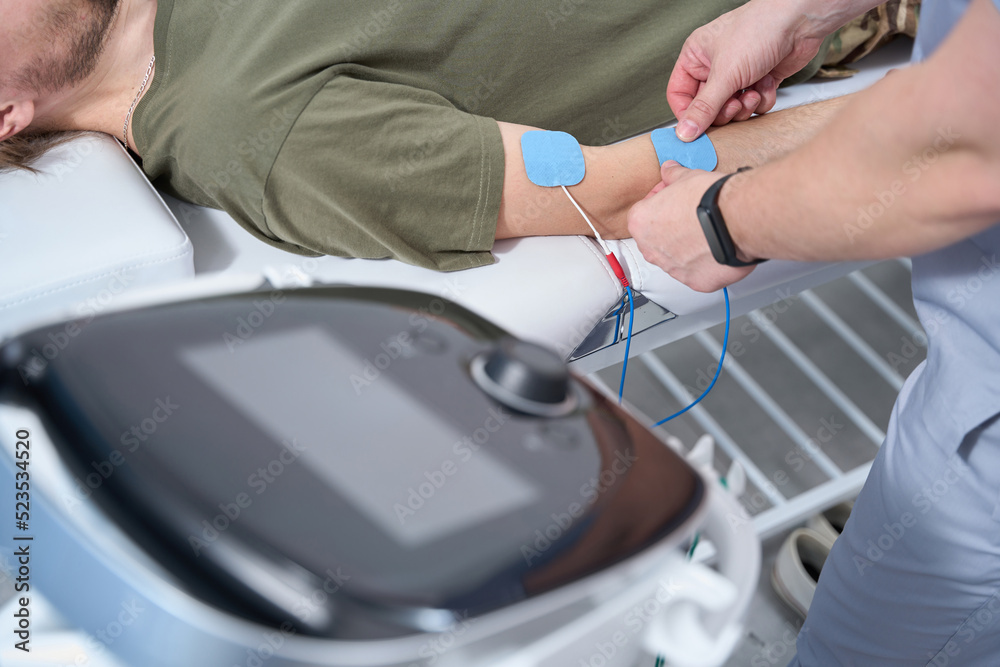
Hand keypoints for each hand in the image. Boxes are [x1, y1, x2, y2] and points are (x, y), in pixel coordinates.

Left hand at [627, 162, 756, 292]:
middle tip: (692, 216)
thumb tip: (669, 169)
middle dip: (672, 228)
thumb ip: (672, 175)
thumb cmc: (710, 199)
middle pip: (657, 238)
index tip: (675, 199)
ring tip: (708, 232)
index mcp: (641, 223)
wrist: (736, 219)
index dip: (662, 203)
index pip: (644, 213)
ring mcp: (672, 269)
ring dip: (687, 248)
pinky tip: (716, 248)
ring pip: (675, 259)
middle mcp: (651, 250)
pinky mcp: (694, 281)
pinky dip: (705, 263)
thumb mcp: (687, 177)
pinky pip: (696, 272)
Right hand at [667, 0, 827, 140]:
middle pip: (707, 106)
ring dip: (745, 106)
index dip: (687, 113)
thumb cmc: (758, 30)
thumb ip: (704, 108)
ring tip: (753, 92)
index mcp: (696, 56)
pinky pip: (753, 104)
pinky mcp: (760, 79)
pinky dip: (762, 99)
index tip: (697, 127)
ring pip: (731, 108)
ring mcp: (738, 73)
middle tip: (734, 105)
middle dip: (724, 110)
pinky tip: (767, 83)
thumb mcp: (724, 74)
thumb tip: (685, 131)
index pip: (679, 94)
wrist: (799, 21)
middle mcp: (715, 65)